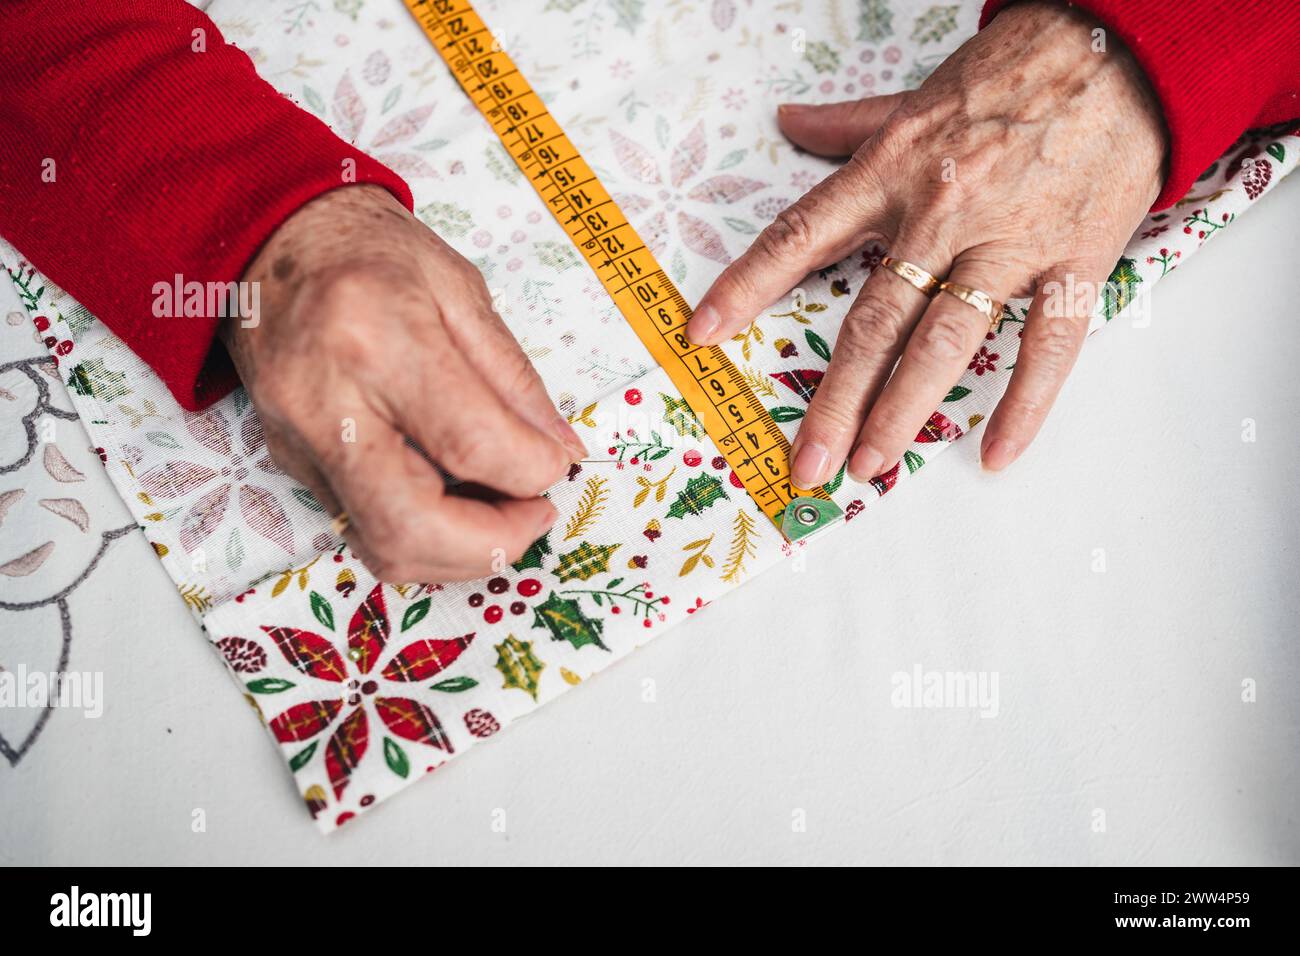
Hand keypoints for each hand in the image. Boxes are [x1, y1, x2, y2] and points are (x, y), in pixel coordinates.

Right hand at [224, 184, 584, 581]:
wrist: (268, 241)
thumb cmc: (368, 251)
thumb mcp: (459, 287)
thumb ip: (513, 378)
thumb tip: (558, 452)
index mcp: (376, 338)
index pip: (468, 444)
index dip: (530, 471)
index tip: (557, 463)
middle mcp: (326, 403)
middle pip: (411, 526)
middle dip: (492, 543)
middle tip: (535, 514)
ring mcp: (300, 443)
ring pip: (382, 547)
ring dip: (460, 551)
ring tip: (502, 508)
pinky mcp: (293, 466)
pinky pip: (366, 526)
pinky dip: (425, 531)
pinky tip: (456, 496)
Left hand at [687, 1, 1167, 485]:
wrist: (1124, 48)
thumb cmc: (1015, 70)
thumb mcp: (916, 96)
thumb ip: (848, 125)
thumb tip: (787, 124)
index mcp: (892, 171)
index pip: (801, 236)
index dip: (747, 286)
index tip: (704, 335)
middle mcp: (941, 211)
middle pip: (874, 319)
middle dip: (835, 398)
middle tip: (809, 463)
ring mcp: (1009, 240)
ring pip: (947, 340)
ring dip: (904, 410)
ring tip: (871, 464)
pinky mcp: (1075, 258)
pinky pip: (1048, 343)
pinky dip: (1025, 403)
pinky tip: (996, 452)